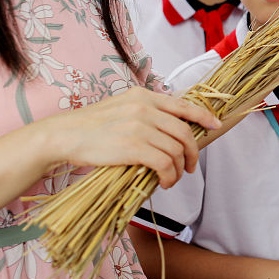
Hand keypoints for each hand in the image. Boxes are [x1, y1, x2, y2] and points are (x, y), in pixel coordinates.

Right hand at [35, 87, 221, 188]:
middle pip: (184, 131)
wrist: (63, 135)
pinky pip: (164, 163)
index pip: (183, 104)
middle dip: (192, 152)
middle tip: (189, 167)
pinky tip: (163, 182)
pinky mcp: (133, 146)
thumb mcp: (121, 108)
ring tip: (171, 179)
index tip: (214, 126)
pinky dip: (168, 176)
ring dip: (178, 169)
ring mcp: (139, 126)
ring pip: (176, 150)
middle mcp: (144, 107)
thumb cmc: (90, 127)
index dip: (203, 116)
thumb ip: (145, 112)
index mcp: (143, 96)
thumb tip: (169, 128)